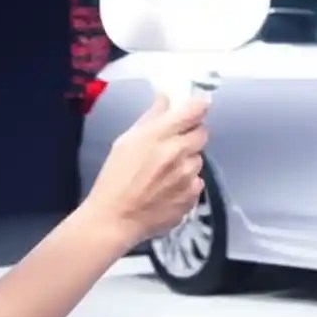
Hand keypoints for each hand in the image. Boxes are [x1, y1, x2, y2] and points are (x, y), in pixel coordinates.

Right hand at [83, 94, 209, 247]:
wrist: (115, 219)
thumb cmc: (114, 178)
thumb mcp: (126, 142)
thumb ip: (150, 118)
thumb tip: (166, 97)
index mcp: (159, 136)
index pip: (195, 110)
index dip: (198, 106)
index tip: (195, 108)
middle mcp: (179, 153)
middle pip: (202, 133)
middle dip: (191, 135)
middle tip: (174, 143)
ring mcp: (189, 176)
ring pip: (198, 158)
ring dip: (187, 160)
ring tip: (165, 172)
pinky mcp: (193, 195)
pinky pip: (197, 181)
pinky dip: (187, 182)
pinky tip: (168, 189)